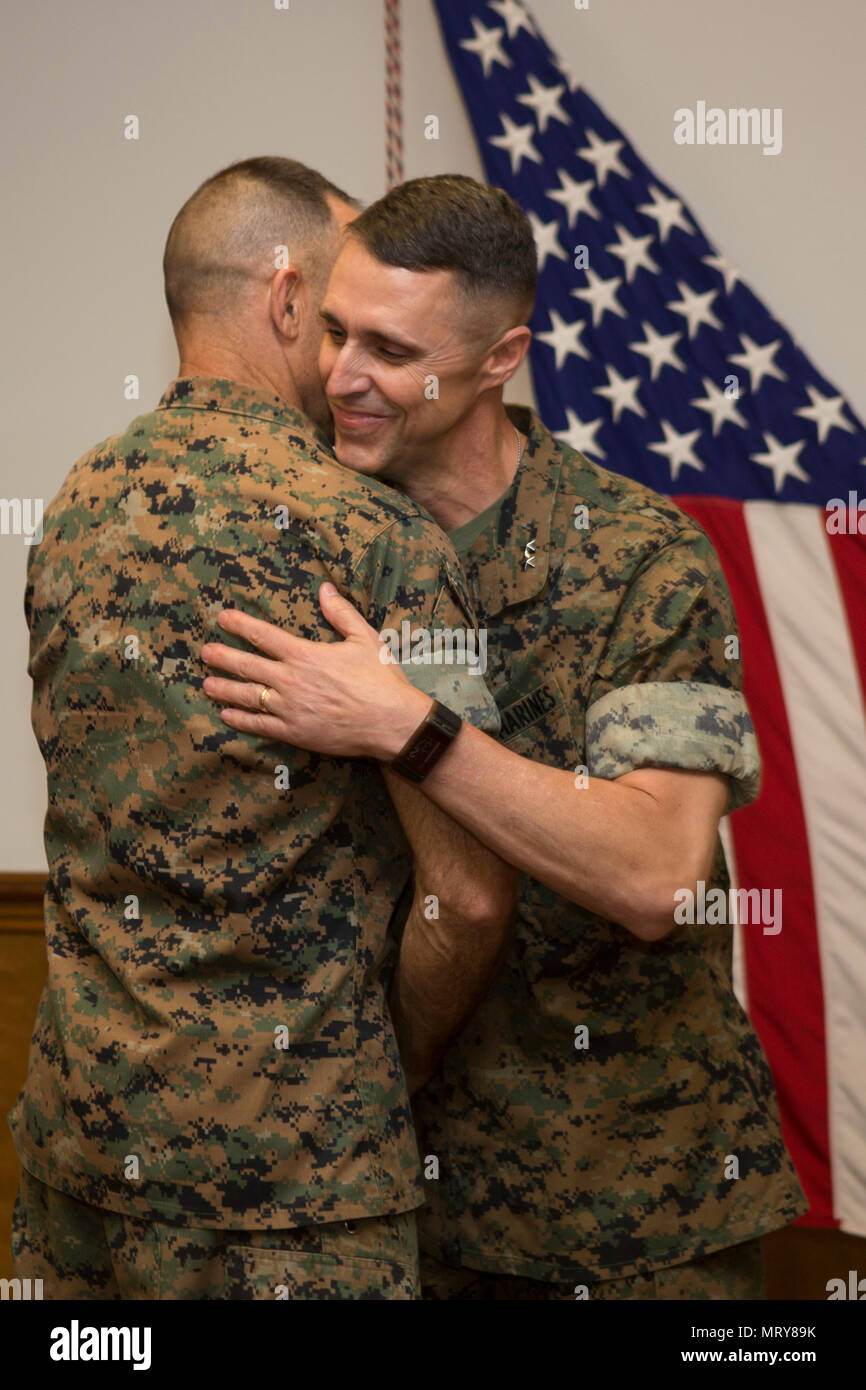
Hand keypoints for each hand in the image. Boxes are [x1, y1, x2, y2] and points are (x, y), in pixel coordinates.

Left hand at [200, 583, 431, 759]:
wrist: (392, 723)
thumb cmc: (381, 680)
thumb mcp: (365, 638)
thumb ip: (341, 612)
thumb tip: (325, 588)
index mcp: (305, 654)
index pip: (263, 635)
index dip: (240, 625)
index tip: (222, 618)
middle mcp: (291, 680)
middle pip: (247, 666)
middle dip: (222, 657)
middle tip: (204, 652)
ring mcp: (290, 708)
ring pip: (247, 696)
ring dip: (224, 689)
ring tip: (206, 684)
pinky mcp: (295, 732)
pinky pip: (260, 725)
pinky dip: (241, 720)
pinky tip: (227, 715)